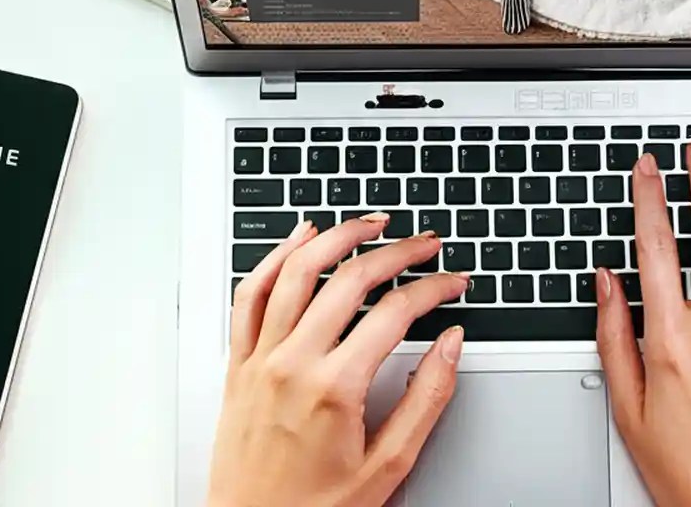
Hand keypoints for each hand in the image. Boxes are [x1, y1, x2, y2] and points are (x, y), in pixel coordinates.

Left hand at [208, 215, 467, 506]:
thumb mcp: (388, 466)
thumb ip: (426, 400)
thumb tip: (450, 347)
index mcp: (334, 389)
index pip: (395, 313)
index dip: (433, 289)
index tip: (453, 283)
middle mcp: (292, 365)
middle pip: (350, 281)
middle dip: (397, 252)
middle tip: (426, 243)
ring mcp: (259, 360)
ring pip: (297, 273)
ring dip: (337, 237)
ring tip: (368, 223)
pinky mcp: (237, 366)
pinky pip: (250, 296)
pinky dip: (275, 259)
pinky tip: (298, 241)